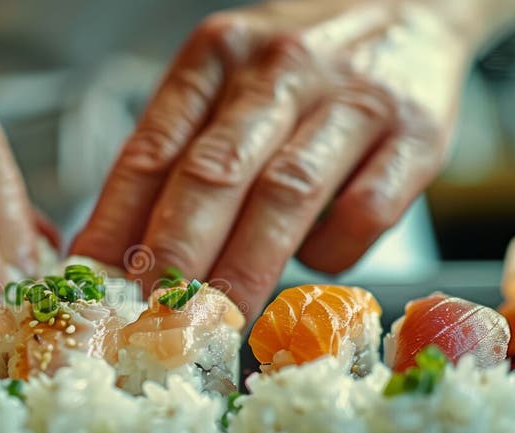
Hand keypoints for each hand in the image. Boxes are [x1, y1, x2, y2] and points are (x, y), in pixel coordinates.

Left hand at [72, 0, 475, 315]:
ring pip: (285, 196)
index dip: (116, 221)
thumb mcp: (227, 81)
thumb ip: (181, 150)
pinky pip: (364, 212)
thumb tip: (121, 248)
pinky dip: (330, 251)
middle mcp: (281, 70)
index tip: (96, 278)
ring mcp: (352, 100)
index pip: (151, 149)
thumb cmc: (301, 65)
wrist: (412, 7)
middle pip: (214, 174)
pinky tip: (310, 261)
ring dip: (242, 269)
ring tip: (212, 320)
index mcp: (217, 56)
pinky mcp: (417, 136)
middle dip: (174, 255)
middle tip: (149, 314)